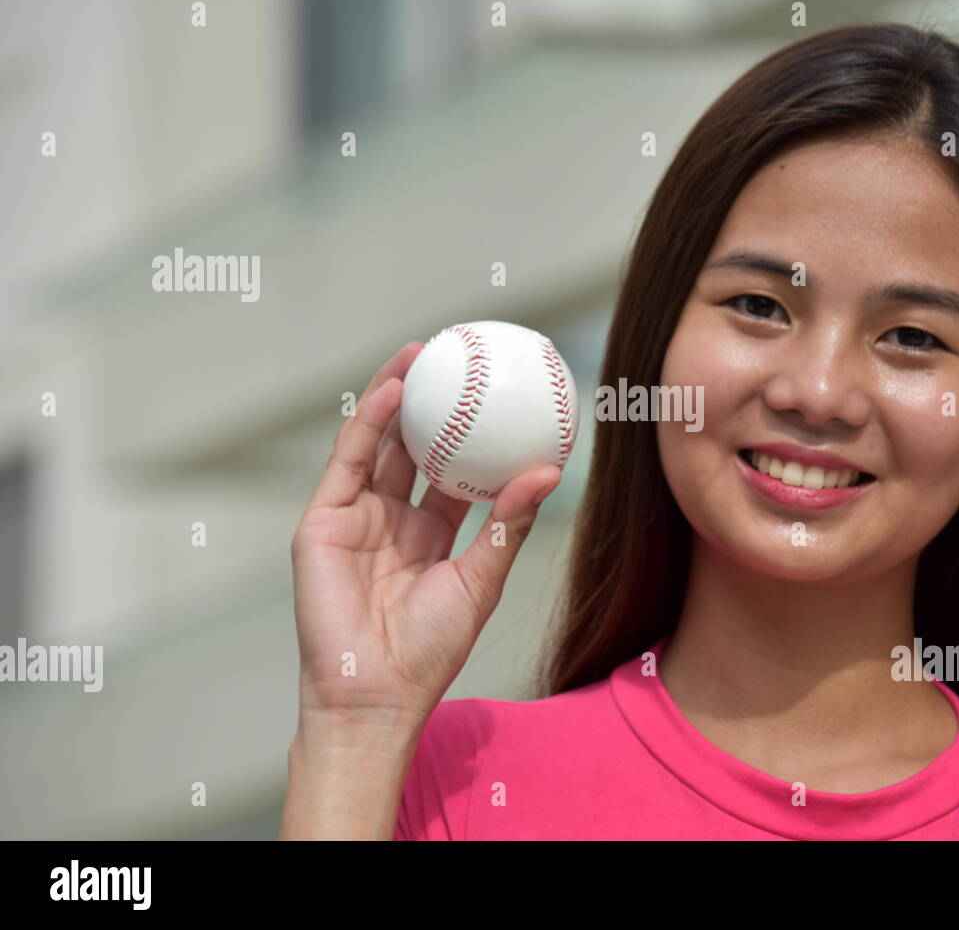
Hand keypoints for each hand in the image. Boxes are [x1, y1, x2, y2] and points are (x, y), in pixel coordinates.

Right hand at [289, 342, 561, 729]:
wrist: (375, 692)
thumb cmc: (431, 649)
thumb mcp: (482, 578)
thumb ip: (511, 523)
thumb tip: (551, 469)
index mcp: (429, 534)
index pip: (450, 470)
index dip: (469, 432)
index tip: (494, 394)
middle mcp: (390, 519)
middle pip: (410, 447)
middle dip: (430, 401)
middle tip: (456, 356)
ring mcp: (354, 518)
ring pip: (375, 443)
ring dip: (395, 395)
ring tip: (421, 351)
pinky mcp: (322, 522)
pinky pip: (348, 461)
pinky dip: (369, 422)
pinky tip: (395, 389)